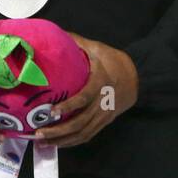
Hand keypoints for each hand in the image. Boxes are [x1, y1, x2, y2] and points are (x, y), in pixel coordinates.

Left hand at [34, 31, 137, 147]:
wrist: (137, 77)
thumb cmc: (114, 61)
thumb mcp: (97, 48)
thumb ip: (77, 42)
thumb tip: (54, 34)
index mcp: (100, 82)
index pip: (84, 98)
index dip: (69, 106)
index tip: (52, 111)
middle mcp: (102, 102)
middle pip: (81, 122)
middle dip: (60, 131)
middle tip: (40, 133)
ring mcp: (104, 115)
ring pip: (83, 133)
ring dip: (63, 140)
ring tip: (43, 143)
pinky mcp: (104, 122)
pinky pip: (88, 135)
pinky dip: (73, 142)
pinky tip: (58, 144)